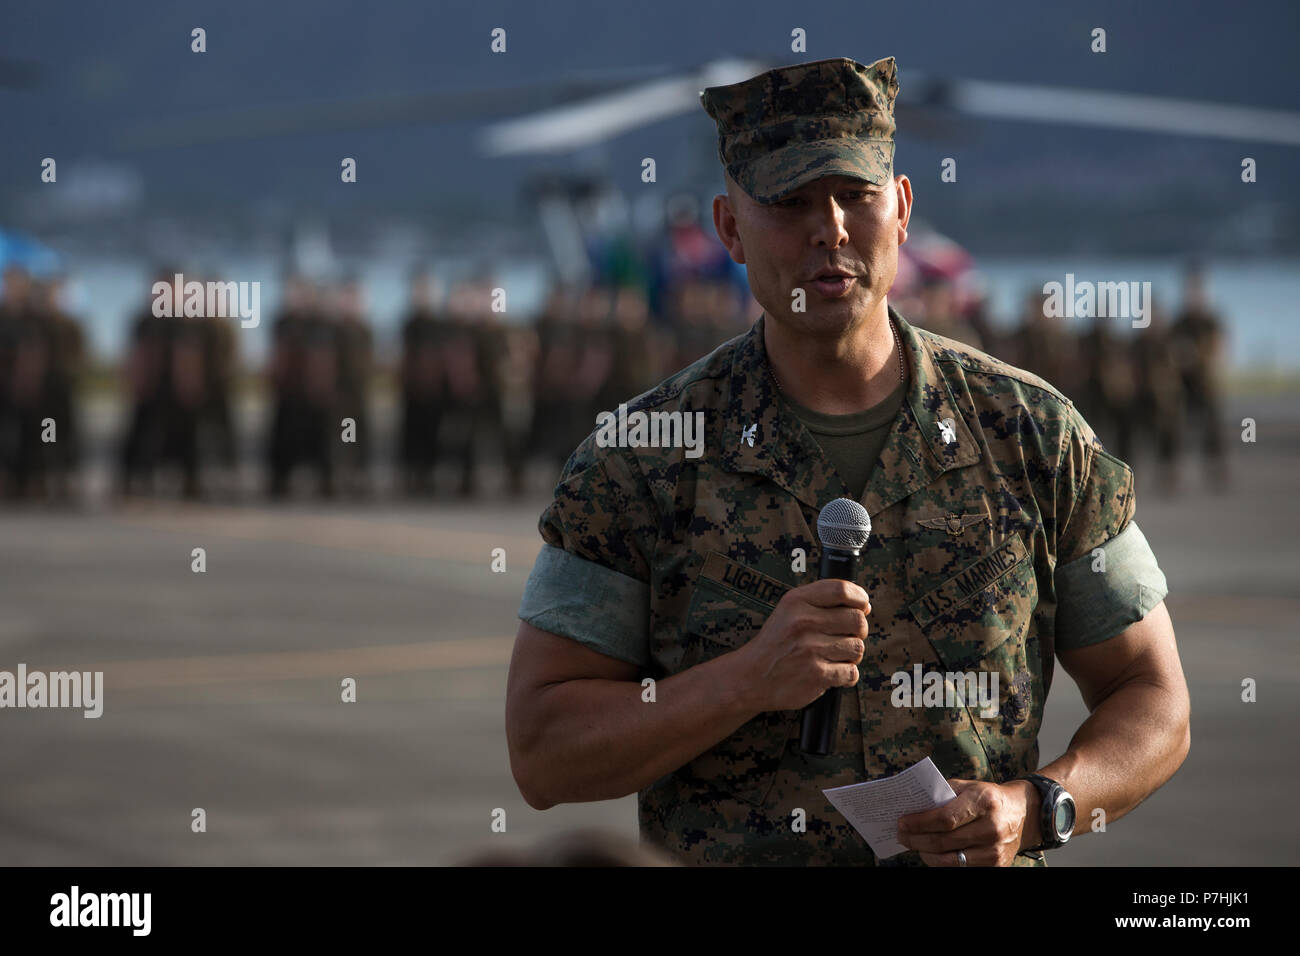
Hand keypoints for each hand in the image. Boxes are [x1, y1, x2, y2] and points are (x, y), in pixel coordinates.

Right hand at [733, 579, 869, 712]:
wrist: (750, 677)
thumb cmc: (775, 643)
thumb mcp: (788, 611)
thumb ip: (821, 602)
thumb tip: (864, 606)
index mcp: (796, 602)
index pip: (842, 590)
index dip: (860, 597)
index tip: (863, 606)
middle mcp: (803, 622)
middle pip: (857, 620)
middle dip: (858, 630)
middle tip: (846, 636)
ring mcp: (811, 649)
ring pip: (857, 647)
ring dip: (851, 654)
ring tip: (834, 656)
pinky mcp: (817, 675)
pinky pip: (851, 672)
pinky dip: (846, 675)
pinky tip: (831, 672)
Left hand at [895, 778, 1040, 866]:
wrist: (1024, 813)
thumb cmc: (988, 797)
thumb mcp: (968, 787)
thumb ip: (942, 794)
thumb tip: (913, 808)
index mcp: (983, 802)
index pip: (945, 818)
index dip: (920, 823)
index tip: (902, 823)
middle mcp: (992, 828)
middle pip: (945, 841)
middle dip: (917, 840)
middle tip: (901, 835)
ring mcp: (996, 851)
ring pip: (951, 860)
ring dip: (926, 854)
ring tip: (914, 845)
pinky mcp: (997, 866)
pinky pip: (962, 868)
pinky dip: (942, 862)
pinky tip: (932, 853)